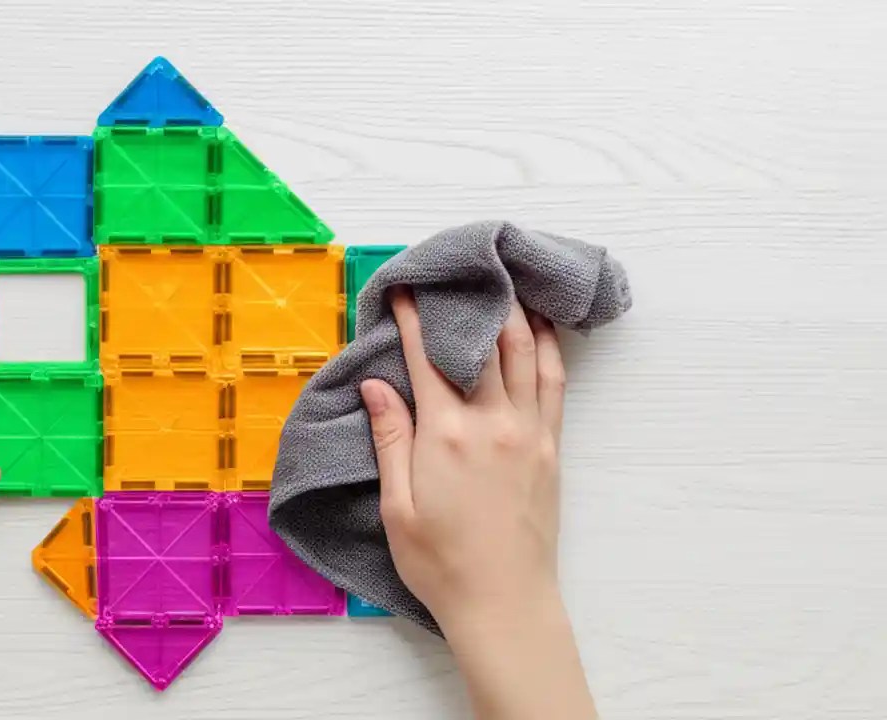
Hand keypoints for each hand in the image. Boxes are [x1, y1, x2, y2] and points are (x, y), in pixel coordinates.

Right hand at [361, 289, 594, 719]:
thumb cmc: (440, 563)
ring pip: (526, 353)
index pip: (428, 357)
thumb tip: (376, 382)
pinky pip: (554, 383)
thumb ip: (390, 437)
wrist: (505, 604)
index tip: (404, 289)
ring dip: (513, 312)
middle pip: (482, 342)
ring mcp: (528, 432)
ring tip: (503, 283)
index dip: (415, 317)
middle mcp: (492, 422)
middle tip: (455, 274)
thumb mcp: (397, 506)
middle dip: (466, 302)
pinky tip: (542, 329)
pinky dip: (548, 347)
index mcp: (445, 434)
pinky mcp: (550, 448)